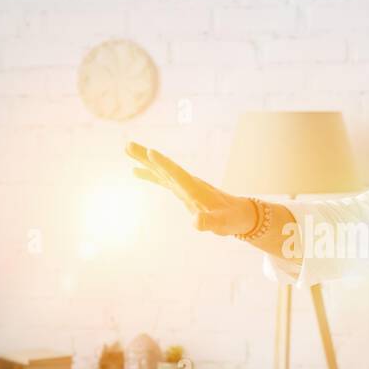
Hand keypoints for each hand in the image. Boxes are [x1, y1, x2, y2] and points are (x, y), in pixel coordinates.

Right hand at [126, 142, 256, 235]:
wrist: (240, 214)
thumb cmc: (231, 219)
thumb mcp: (221, 224)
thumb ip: (209, 222)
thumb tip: (196, 222)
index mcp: (196, 188)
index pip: (178, 174)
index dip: (165, 164)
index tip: (151, 152)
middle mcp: (189, 183)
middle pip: (165, 167)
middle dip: (146, 157)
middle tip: (128, 145)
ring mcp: (185, 185)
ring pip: (161, 170)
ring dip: (144, 161)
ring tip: (127, 149)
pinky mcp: (183, 190)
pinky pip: (163, 179)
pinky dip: (150, 174)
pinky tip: (136, 172)